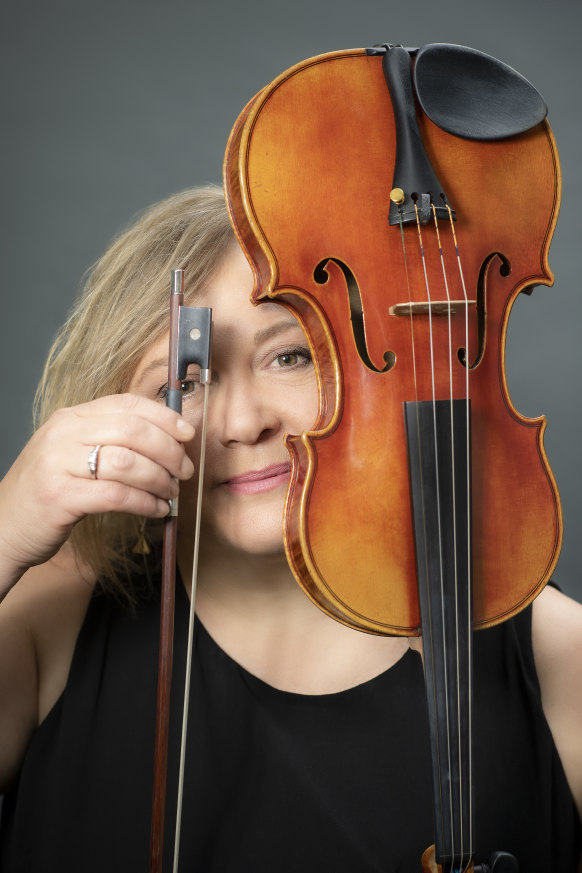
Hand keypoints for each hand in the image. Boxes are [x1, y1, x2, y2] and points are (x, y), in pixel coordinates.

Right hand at [0, 394, 194, 585]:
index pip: (126, 404)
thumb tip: (166, 440)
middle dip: (168, 450)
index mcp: (71, 418)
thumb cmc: (48, 491)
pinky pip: (116, 495)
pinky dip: (145, 502)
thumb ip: (110, 440)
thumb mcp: (73, 453)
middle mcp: (63, 435)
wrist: (4, 527)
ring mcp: (58, 465)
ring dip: (159, 479)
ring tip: (171, 492)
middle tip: (185, 469)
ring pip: (128, 462)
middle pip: (132, 431)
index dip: (164, 417)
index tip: (187, 433)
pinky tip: (156, 510)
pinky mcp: (60, 497)